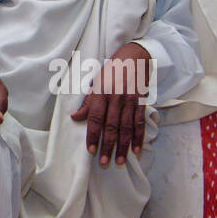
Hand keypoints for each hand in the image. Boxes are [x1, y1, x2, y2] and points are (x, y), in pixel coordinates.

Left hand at [70, 42, 151, 166]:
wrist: (135, 55)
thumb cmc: (112, 69)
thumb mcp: (96, 82)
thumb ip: (87, 101)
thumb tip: (75, 117)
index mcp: (102, 92)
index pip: (95, 117)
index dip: (93, 135)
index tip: (91, 150)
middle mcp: (116, 97)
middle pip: (112, 126)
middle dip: (108, 146)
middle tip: (104, 162)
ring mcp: (131, 100)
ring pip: (127, 127)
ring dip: (123, 146)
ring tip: (119, 161)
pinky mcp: (142, 102)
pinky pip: (140, 122)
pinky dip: (139, 137)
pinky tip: (136, 150)